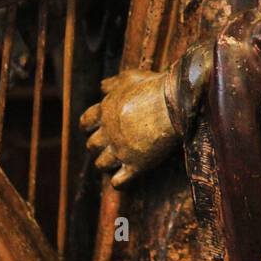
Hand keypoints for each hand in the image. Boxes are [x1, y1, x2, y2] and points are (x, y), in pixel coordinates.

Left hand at [80, 69, 179, 187]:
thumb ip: (113, 83)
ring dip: (106, 164)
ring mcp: (121, 150)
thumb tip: (101, 86)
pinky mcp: (136, 165)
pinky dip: (119, 182)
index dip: (88, 128)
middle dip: (97, 147)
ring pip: (101, 164)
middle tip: (107, 147)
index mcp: (105, 111)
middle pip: (92, 145)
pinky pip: (119, 181)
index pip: (85, 123)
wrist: (174, 104)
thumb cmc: (154, 87)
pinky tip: (125, 179)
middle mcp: (108, 132)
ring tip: (115, 163)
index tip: (94, 129)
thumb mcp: (130, 78)